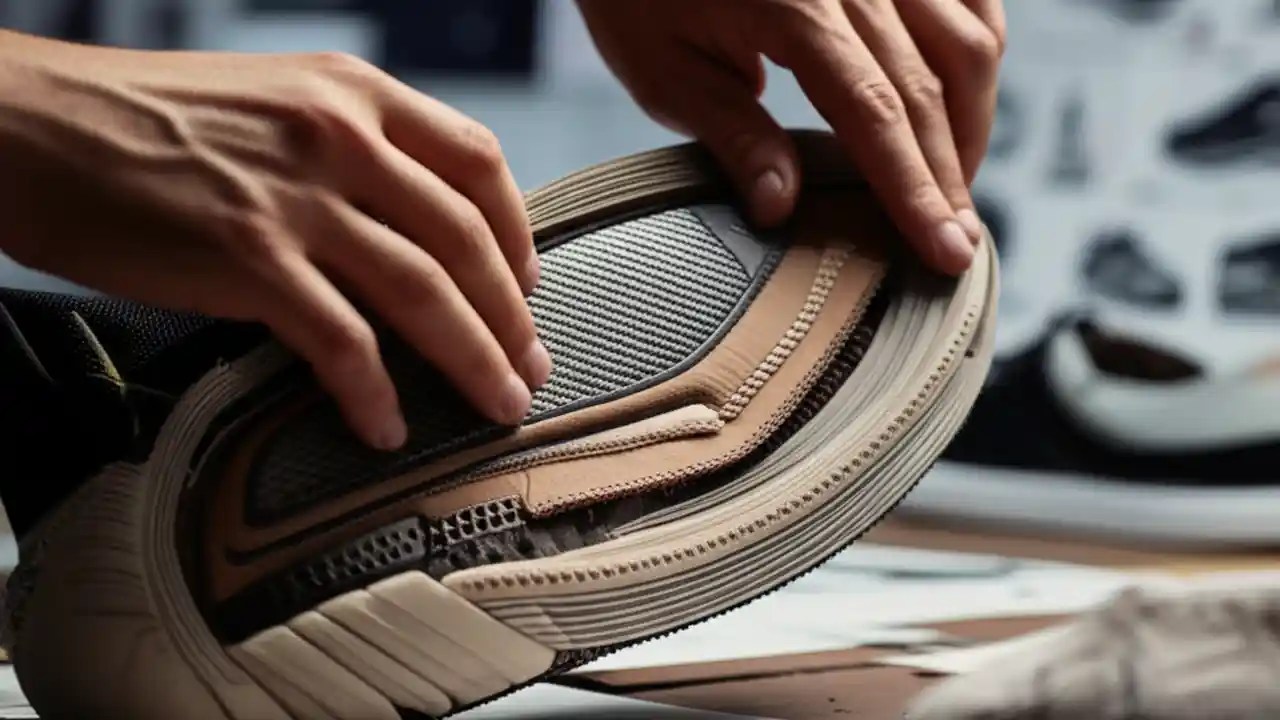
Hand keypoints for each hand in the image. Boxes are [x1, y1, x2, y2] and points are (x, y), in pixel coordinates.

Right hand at [0, 30, 549, 449]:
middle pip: (466, 239)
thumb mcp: (276, 99)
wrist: (33, 125)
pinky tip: (383, 425)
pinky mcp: (246, 257)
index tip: (528, 286)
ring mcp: (295, 197)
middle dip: (512, 316)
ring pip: (422, 291)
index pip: (479, 163)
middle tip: (530, 368)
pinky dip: (372, 390)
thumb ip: (353, 146)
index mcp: (354, 92)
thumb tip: (418, 223)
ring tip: (495, 405)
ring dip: (473, 359)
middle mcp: (340, 135)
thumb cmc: (148, 119)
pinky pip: (339, 340)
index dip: (517, 234)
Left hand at [579, 0, 1005, 274]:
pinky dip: (978, 51)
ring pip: (968, 42)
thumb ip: (732, 134)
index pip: (875, 115)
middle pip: (928, 89)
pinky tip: (963, 102)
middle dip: (950, 177)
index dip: (914, 190)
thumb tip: (782, 208)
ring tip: (952, 186)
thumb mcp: (663, 70)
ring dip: (970, 122)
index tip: (944, 252)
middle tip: (958, 245)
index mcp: (795, 9)